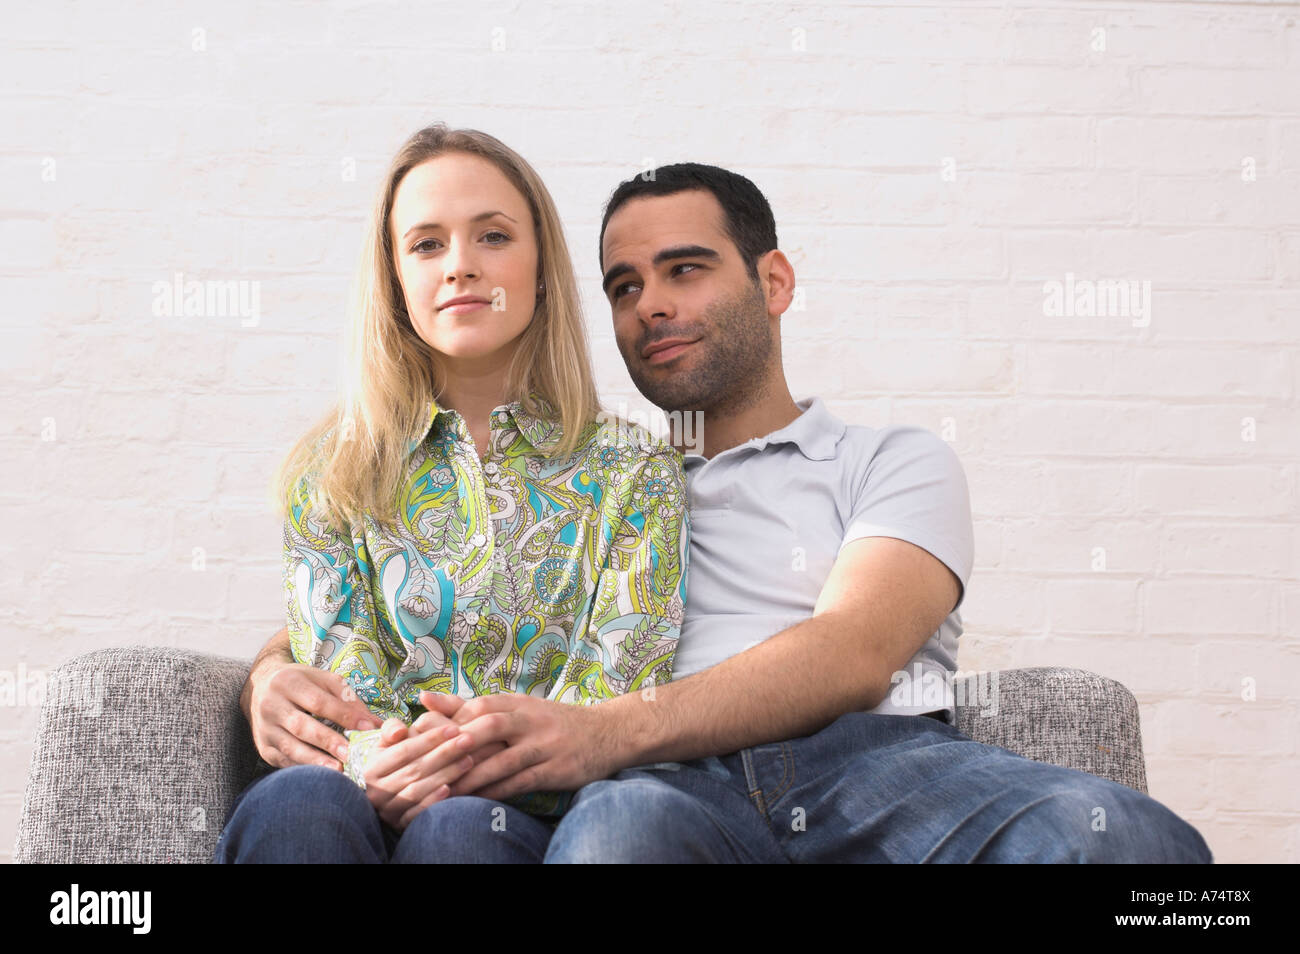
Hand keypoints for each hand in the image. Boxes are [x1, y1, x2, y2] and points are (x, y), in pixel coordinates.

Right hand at [246, 657, 382, 769]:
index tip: (367, 728)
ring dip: (316, 761)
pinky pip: (284, 760)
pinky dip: (304, 768)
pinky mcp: (263, 747)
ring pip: (290, 747)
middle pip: (302, 726)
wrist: (260, 688)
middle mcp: (272, 705)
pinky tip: (321, 775)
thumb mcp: (323, 680)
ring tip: (338, 770)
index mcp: (289, 683)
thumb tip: (376, 723)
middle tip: (351, 754)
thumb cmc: (302, 683)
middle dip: (329, 742)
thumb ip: (348, 699)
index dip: (344, 715)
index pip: (319, 702)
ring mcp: (265, 729)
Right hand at [361, 692, 508, 829]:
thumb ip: (391, 728)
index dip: (430, 738)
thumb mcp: (386, 743)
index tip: (454, 728)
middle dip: (445, 753)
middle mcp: (377, 791)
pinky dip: (433, 801)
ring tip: (468, 760)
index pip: (404, 751)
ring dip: (445, 775)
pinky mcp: (399, 825)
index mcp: (372, 768)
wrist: (387, 795)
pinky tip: (449, 789)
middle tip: (469, 740)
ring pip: (418, 791)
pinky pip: (417, 813)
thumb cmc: (393, 761)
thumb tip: (400, 731)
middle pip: (415, 770)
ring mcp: (388, 810)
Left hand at [440, 694, 621, 801]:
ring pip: (503, 758)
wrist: (608, 733)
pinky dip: (497, 791)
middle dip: (457, 743)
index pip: (480, 705)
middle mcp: (531, 720)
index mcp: (519, 702)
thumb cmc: (553, 722)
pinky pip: (522, 781)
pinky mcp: (556, 769)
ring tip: (445, 791)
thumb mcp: (518, 708)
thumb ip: (471, 706)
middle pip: (489, 725)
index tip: (424, 737)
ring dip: (472, 775)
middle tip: (427, 763)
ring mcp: (545, 744)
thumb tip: (423, 697)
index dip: (451, 720)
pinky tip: (477, 801)